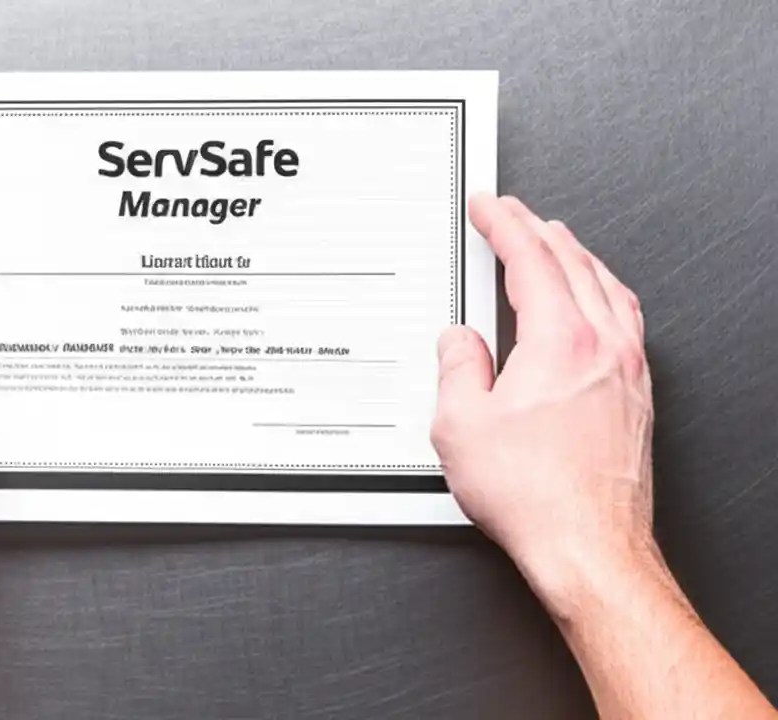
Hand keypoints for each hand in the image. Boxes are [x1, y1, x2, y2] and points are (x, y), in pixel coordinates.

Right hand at [431, 194, 655, 613]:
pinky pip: (625, 318)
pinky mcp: (638, 396)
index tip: (489, 208)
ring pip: (607, 287)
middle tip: (514, 215)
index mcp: (561, 343)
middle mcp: (605, 348)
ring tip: (556, 244)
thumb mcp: (461, 426)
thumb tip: (460, 343)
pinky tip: (595, 303)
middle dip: (539, 230)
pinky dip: (604, 291)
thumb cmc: (536, 497)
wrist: (589, 546)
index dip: (505, 225)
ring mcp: (629, 371)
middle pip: (575, 263)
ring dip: (577, 256)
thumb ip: (457, 370)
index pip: (532, 260)